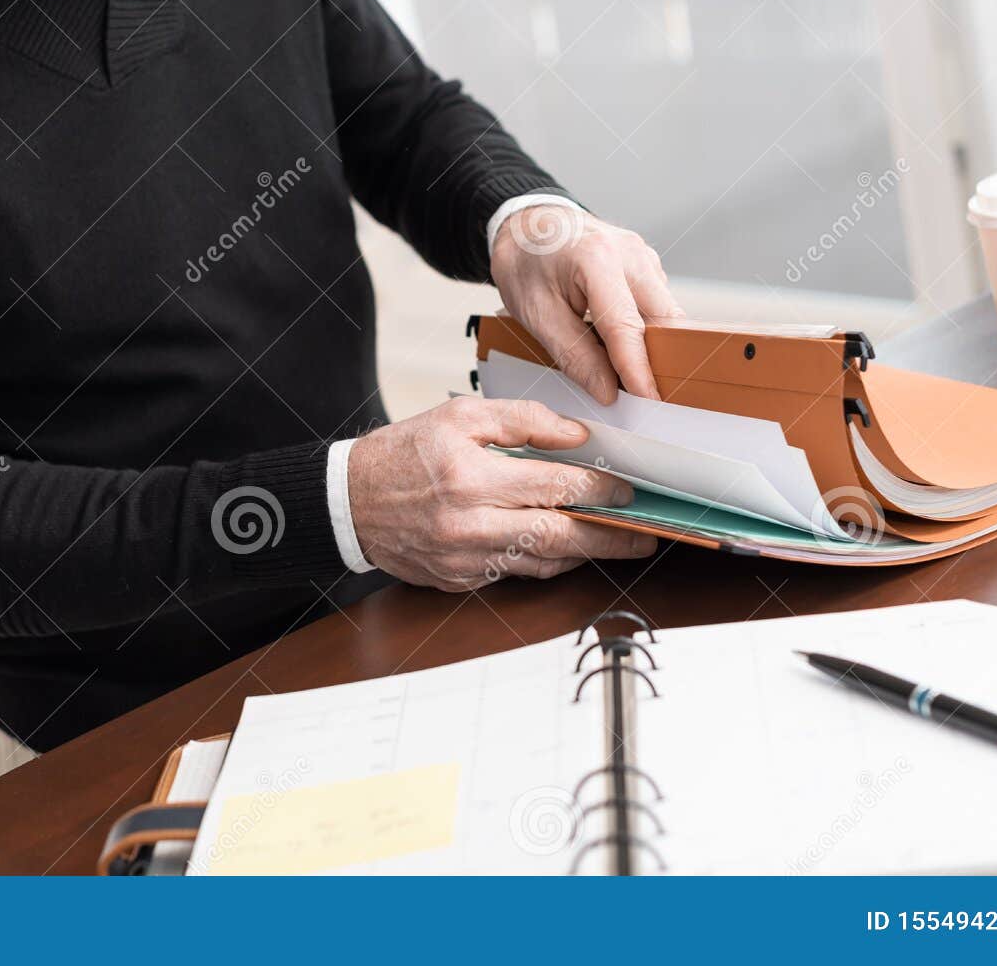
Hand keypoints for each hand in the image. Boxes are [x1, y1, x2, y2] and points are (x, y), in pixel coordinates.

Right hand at [347, 397, 657, 591]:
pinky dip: (544, 561)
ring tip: (616, 543)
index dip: (600, 489)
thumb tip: (577, 434)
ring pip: (543, 563)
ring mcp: (466, 559)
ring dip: (584, 554)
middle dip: (611, 538)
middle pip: (561, 538)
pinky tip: (564, 548)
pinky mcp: (461, 580)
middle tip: (646, 535)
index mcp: (473, 478)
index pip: (557, 487)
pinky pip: (515, 574)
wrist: (350, 502)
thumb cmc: (403, 452)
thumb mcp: (460, 415)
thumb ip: (522, 420)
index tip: (627, 489)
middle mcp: (471, 525)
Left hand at [490, 204, 682, 403]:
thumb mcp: (536, 313)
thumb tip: (607, 390)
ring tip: (630, 375)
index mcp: (597, 259)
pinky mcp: (647, 264)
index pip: (627, 326)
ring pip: (666, 313)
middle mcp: (630, 253)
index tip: (648, 400)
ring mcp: (643, 256)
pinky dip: (647, 329)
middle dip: (659, 360)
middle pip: (663, 319)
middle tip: (645, 398)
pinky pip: (658, 304)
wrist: (527, 224)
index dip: (638, 369)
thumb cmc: (525, 263)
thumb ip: (574, 355)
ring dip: (654, 346)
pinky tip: (623, 346)